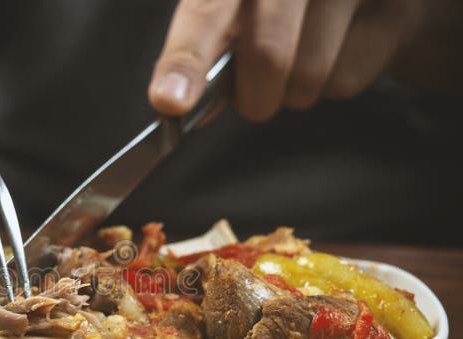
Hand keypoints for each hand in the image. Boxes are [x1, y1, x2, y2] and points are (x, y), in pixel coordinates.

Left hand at [149, 0, 423, 120]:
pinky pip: (345, 81)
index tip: (170, 102)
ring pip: (308, 76)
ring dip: (295, 90)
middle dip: (255, 96)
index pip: (206, 12)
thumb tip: (176, 99)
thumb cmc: (283, 6)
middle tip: (256, 98)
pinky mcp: (396, 10)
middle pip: (268, 55)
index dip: (185, 59)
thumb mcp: (236, 10)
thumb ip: (204, 49)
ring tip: (304, 59)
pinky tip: (341, 48)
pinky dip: (334, 83)